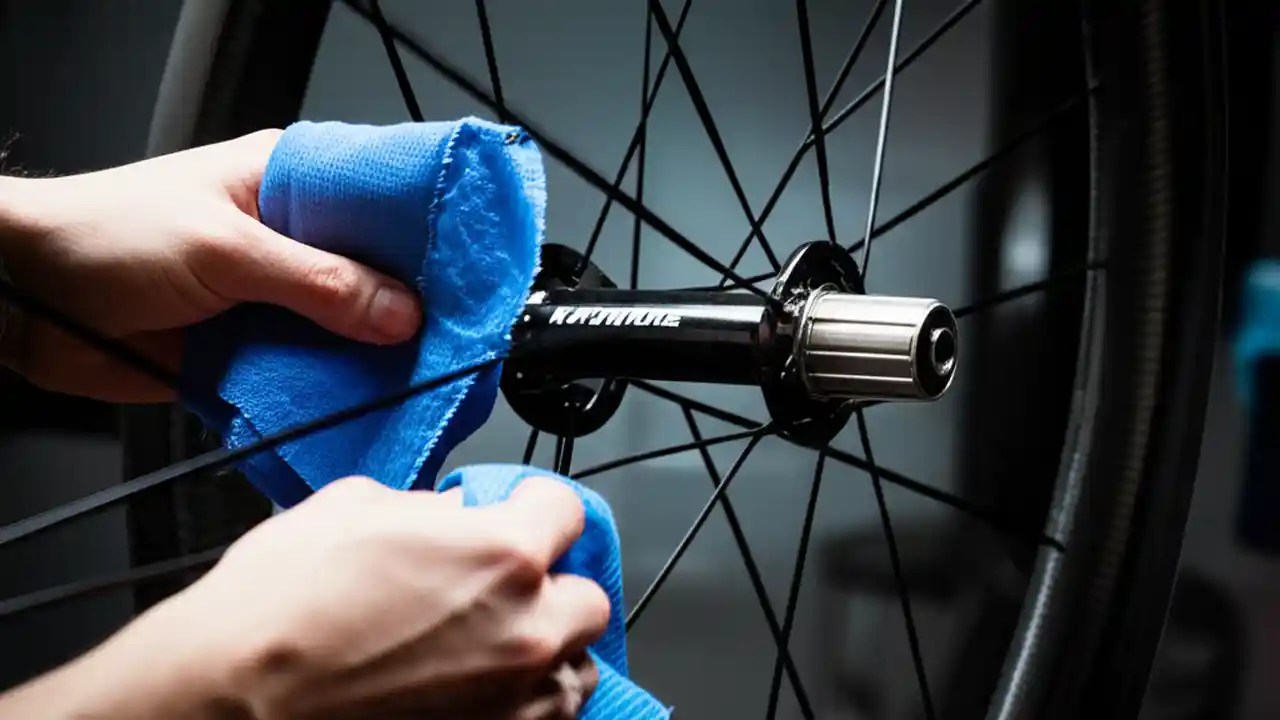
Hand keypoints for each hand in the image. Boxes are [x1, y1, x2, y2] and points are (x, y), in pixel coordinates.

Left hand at [0, 130, 421, 401]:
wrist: (26, 302)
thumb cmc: (105, 237)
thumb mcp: (226, 248)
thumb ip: (318, 282)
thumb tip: (400, 312)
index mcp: (290, 183)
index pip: (384, 198)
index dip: (430, 233)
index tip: (474, 269)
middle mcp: (291, 238)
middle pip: (377, 273)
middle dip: (413, 307)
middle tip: (457, 338)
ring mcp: (274, 295)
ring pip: (350, 328)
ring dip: (377, 356)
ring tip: (423, 379)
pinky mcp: (255, 347)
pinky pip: (312, 370)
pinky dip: (335, 389)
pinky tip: (368, 404)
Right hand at [0, 476, 607, 719]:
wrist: (228, 700)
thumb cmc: (275, 608)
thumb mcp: (351, 509)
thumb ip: (428, 507)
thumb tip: (453, 513)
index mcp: (502, 553)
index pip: (567, 511)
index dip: (536, 509)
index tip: (520, 517)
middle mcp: (526, 628)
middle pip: (587, 597)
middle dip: (550, 587)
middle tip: (502, 588)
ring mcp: (516, 700)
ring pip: (574, 667)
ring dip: (542, 650)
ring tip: (482, 647)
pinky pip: (544, 719)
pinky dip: (521, 702)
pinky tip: (471, 690)